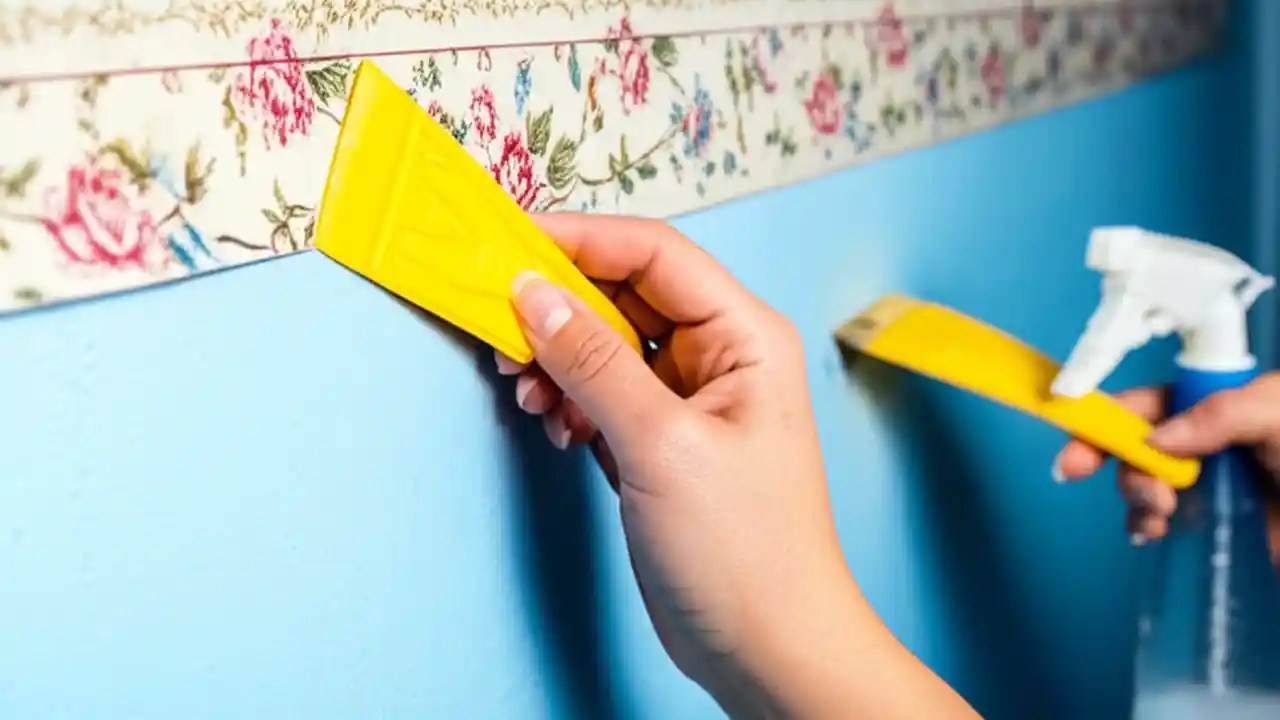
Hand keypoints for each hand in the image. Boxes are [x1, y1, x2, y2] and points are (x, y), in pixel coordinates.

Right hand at [496, 213, 975, 717]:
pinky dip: (567, 400)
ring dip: (556, 360)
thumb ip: (593, 361)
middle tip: (501, 331)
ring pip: (604, 344)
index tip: (509, 245)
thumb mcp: (661, 445)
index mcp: (745, 335)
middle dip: (558, 309)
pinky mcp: (658, 439)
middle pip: (622, 295)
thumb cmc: (745, 550)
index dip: (580, 240)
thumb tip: (533, 294)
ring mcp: (686, 399)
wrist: (765, 646)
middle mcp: (719, 356)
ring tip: (529, 394)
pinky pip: (600, 391)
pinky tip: (555, 426)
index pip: (653, 254)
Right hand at [1054, 373, 1279, 555]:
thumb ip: (1221, 414)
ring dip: (1137, 499)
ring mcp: (1211, 481)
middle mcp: (1210, 439)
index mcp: (1224, 403)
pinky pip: (1160, 516)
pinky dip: (1144, 523)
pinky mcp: (1215, 521)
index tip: (1079, 446)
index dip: (1108, 416)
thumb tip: (1157, 437)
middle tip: (1147, 500)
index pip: (1152, 400)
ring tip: (1158, 521)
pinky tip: (1152, 533)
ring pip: (1144, 480)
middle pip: (1137, 443)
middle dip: (1126, 467)